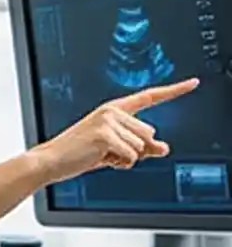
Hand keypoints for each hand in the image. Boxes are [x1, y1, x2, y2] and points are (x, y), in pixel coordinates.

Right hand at [29, 78, 198, 184]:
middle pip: (149, 133)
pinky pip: (131, 156)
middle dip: (136, 150)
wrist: (52, 161)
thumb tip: (164, 148)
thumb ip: (140, 147)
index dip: (174, 90)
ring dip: (125, 158)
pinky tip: (100, 159)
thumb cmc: (78, 154)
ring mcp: (108, 121)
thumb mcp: (113, 149)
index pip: (149, 97)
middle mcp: (112, 111)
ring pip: (141, 146)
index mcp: (113, 110)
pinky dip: (120, 164)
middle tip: (110, 153)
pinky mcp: (105, 135)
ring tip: (101, 155)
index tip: (194, 82)